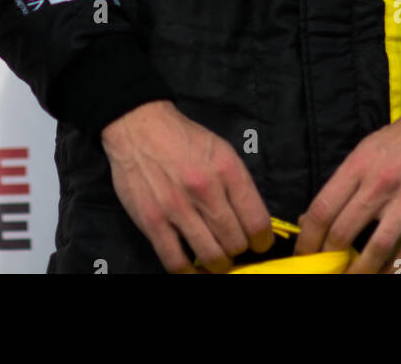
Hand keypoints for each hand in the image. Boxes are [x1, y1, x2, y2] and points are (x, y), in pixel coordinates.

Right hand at [100, 100, 273, 273]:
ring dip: (218, 264)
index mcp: (227, 169)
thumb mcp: (221, 149)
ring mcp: (177, 208)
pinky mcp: (152, 221)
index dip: (262, 240)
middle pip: (235, 243)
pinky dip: (188, 273)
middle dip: (239, 251)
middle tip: (233, 248)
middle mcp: (206, 190)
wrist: (139, 127)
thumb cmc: (184, 138)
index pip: (257, 221)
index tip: (259, 244)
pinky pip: (175, 262)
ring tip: (217, 259)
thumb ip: (237, 184)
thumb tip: (251, 220)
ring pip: (211, 257)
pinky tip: (193, 270)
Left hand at [293, 97, 400, 273]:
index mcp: (358, 166)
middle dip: (330, 259)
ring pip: (377, 248)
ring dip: (361, 271)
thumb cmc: (399, 140)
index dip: (308, 239)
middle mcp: (379, 184)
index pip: (323, 209)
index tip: (303, 255)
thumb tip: (309, 219)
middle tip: (326, 271)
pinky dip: (396, 270)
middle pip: (344, 232)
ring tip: (352, 279)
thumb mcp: (363, 151)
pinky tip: (386, 276)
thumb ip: (341, 185)